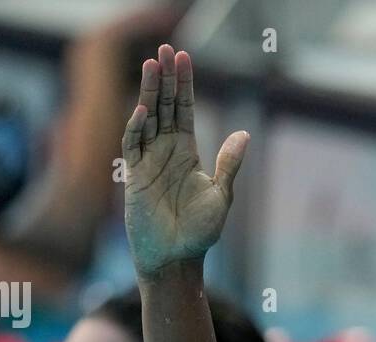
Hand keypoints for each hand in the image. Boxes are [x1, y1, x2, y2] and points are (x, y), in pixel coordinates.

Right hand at [121, 43, 248, 274]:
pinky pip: (132, 146)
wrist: (176, 259)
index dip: (183, 84)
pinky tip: (143, 110)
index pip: (184, 109)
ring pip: (146, 118)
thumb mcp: (221, 196)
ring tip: (152, 65)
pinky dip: (136, 128)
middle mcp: (166, 152)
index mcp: (187, 152)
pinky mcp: (133, 177)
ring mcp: (148, 162)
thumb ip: (228, 164)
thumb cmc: (200, 233)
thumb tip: (243, 133)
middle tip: (164, 49)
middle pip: (163, 106)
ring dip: (148, 92)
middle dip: (164, 78)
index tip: (182, 57)